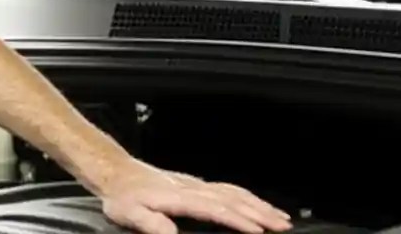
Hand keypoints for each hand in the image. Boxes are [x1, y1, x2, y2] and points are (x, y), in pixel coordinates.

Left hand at [98, 158, 291, 233]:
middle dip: (260, 212)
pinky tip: (256, 203)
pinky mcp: (196, 185)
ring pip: (234, 192)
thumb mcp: (129, 213)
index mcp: (179, 197)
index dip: (238, 219)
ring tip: (280, 217)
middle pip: (232, 199)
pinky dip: (246, 196)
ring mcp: (196, 185)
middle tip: (283, 226)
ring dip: (259, 204)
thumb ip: (151, 223)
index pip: (215, 208)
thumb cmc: (123, 197)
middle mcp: (192, 188)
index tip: (259, 230)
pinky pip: (227, 188)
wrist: (117, 173)